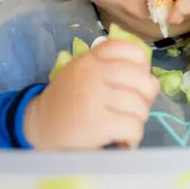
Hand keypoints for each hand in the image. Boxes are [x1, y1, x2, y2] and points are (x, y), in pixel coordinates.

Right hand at [23, 39, 159, 149]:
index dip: (141, 65)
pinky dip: (132, 136)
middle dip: (146, 97)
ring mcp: (95, 97)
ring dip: (138, 120)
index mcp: (91, 59)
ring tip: (126, 125)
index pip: (129, 49)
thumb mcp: (82, 73)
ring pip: (139, 105)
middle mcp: (93, 73)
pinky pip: (133, 127)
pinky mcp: (97, 123)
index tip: (135, 81)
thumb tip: (150, 80)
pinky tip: (122, 139)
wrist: (39, 126)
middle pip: (142, 79)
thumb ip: (109, 68)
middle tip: (134, 109)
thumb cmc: (67, 102)